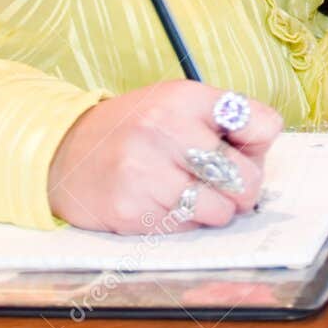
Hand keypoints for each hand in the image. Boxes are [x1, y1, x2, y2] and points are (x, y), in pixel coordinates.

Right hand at [46, 81, 282, 234]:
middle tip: (224, 187)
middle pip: (246, 178)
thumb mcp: (177, 106)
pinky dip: (182, 224)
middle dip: (242, 190)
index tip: (241, 148)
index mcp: (187, 97)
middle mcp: (166, 128)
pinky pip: (185, 230)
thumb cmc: (135, 131)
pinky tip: (160, 204)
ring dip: (213, 212)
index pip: (263, 124)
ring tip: (190, 196)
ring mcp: (147, 170)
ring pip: (220, 211)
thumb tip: (262, 157)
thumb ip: (224, 123)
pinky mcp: (132, 209)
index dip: (259, 144)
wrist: (64, 152)